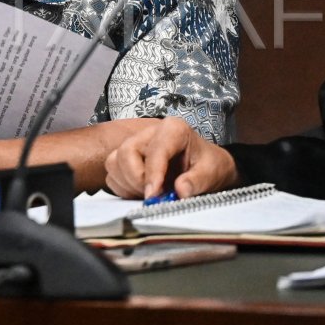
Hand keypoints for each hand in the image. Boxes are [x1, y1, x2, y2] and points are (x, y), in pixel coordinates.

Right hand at [104, 116, 238, 198]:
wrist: (205, 167)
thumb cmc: (209, 165)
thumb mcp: (212, 173)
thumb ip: (197, 181)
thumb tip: (181, 191)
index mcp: (174, 130)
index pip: (155, 150)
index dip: (152, 174)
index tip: (153, 195)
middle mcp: (150, 133)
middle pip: (126, 152)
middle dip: (136, 179)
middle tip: (155, 195)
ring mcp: (136, 145)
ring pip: (114, 163)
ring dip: (128, 184)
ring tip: (152, 193)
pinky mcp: (127, 160)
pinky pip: (112, 175)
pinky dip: (123, 188)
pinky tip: (142, 191)